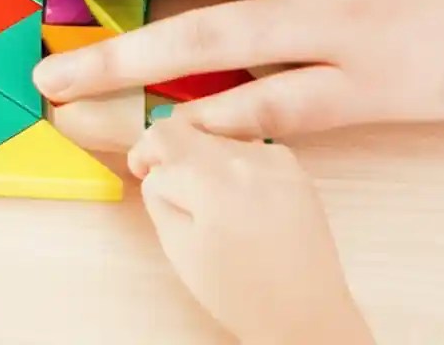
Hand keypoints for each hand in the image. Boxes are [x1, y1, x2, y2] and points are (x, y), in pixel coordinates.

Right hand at [131, 117, 371, 344]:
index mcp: (211, 179)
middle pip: (190, 130)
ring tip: (206, 201)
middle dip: (168, 152)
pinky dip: (233, 166)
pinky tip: (237, 200)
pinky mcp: (294, 169)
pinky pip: (249, 151)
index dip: (142, 155)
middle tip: (165, 183)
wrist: (304, 313)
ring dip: (201, 160)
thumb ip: (160, 197)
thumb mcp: (178, 248)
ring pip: (218, 140)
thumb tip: (159, 172)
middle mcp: (245, 157)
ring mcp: (275, 159)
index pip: (161, 138)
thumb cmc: (235, 291)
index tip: (139, 173)